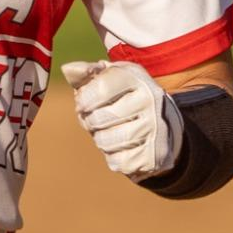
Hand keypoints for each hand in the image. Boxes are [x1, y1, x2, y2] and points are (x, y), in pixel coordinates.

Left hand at [60, 60, 182, 179]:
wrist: (163, 123)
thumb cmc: (127, 96)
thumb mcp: (110, 78)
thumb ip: (86, 73)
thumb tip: (68, 70)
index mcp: (137, 78)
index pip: (100, 88)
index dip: (83, 99)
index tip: (83, 103)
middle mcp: (150, 101)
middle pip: (100, 118)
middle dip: (89, 122)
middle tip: (95, 121)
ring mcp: (155, 129)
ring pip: (106, 142)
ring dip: (100, 140)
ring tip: (108, 133)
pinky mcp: (154, 155)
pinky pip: (117, 162)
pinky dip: (112, 157)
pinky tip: (121, 147)